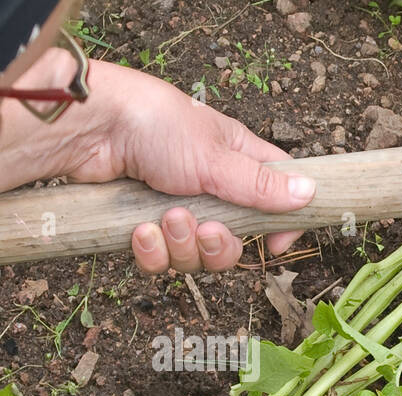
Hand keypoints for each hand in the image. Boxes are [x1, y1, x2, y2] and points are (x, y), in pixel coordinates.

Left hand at [1, 59, 314, 271]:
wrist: (86, 127)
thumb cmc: (153, 123)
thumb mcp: (217, 156)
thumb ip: (262, 185)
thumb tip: (310, 193)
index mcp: (235, 161)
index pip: (276, 197)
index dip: (281, 226)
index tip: (277, 246)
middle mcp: (208, 187)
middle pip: (234, 242)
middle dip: (219, 246)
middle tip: (205, 229)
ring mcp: (173, 208)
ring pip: (195, 257)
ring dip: (182, 245)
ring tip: (166, 218)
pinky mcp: (140, 225)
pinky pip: (160, 260)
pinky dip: (152, 251)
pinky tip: (139, 229)